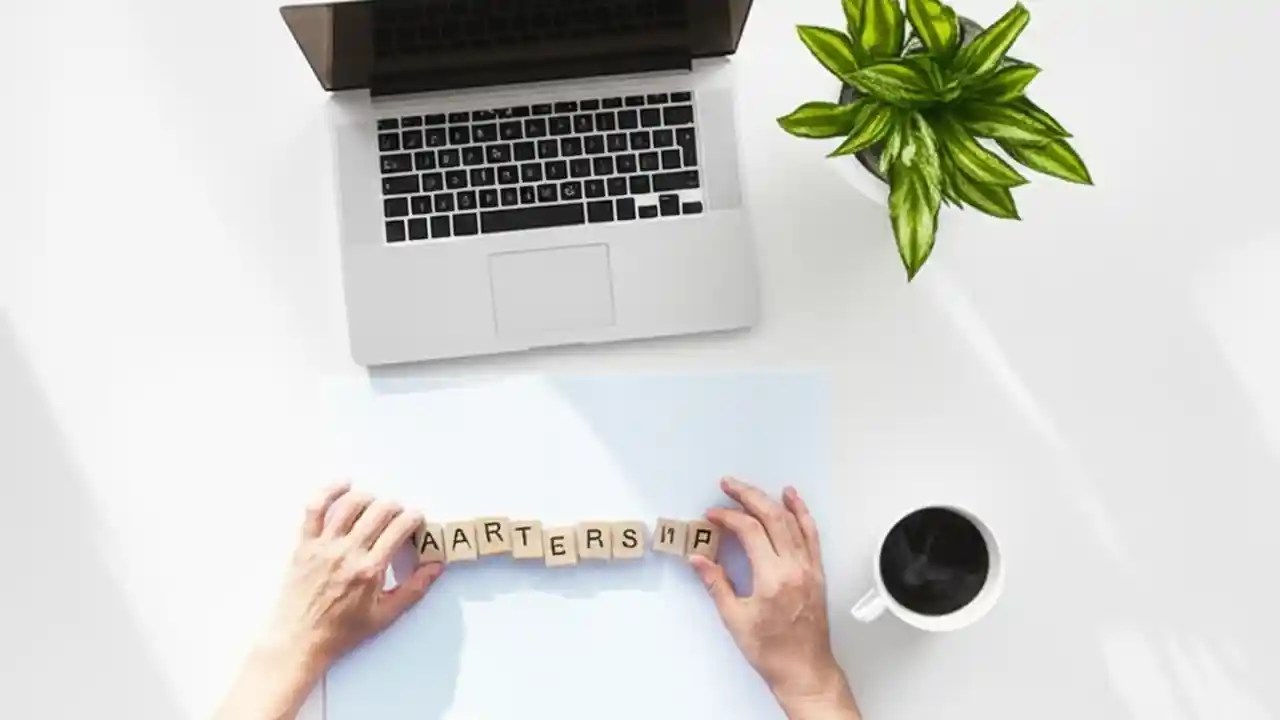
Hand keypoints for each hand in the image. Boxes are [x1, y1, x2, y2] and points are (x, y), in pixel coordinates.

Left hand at [267, 483, 443, 668]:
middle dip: (395, 507)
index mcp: (370, 570)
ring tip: (375, 503)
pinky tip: (343, 485)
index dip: (413, 518)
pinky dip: (329, 491)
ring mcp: (324, 546)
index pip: (399, 529)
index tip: (416, 520)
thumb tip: (436, 566)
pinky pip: (315, 509)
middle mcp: (348, 553)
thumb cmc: (342, 632)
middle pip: (379, 512)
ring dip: (369, 498)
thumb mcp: (385, 615)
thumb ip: (414, 588)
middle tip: (398, 515)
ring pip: (350, 505)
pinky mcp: (305, 545)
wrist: (300, 641)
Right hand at [690, 478, 859, 719]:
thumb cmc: (772, 651)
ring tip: (752, 487)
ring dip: (771, 499)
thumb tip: (698, 560)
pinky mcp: (817, 572)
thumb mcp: (735, 619)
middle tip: (728, 485)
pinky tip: (793, 500)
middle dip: (747, 496)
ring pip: (792, 521)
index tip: (712, 515)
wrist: (804, 670)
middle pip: (772, 517)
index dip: (728, 517)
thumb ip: (716, 584)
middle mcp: (795, 567)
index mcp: (773, 578)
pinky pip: (811, 534)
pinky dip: (801, 513)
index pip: (749, 531)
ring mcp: (809, 568)